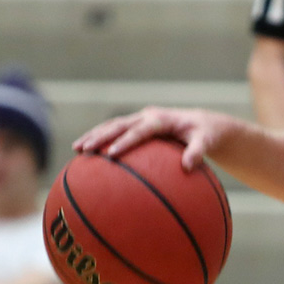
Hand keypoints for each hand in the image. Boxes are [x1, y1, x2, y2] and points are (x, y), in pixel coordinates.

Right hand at [74, 107, 240, 170]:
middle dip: (99, 136)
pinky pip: (116, 132)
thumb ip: (198, 151)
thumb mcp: (207, 142)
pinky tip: (88, 155)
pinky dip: (101, 140)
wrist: (204, 123)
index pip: (139, 130)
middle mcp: (148, 116)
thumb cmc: (206, 134)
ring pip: (112, 126)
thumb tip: (188, 166)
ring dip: (94, 135)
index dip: (124, 142)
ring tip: (76, 149)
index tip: (110, 155)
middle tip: (83, 149)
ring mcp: (140, 120)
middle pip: (118, 125)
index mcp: (161, 119)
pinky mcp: (137, 126)